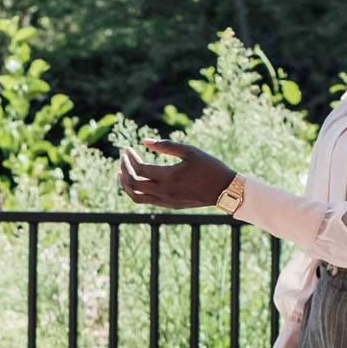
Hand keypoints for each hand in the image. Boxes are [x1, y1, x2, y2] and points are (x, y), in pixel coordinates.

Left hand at [117, 140, 235, 209]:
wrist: (225, 190)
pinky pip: (146, 201)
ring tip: (121, 173)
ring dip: (126, 185)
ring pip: (136, 197)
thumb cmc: (209, 166)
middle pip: (133, 183)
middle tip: (123, 157)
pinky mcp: (169, 206)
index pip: (139, 169)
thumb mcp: (190, 151)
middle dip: (124, 169)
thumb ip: (166, 145)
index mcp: (168, 177)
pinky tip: (136, 182)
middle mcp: (164, 192)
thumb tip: (144, 141)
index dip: (129, 158)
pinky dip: (136, 192)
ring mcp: (166, 201)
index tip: (127, 148)